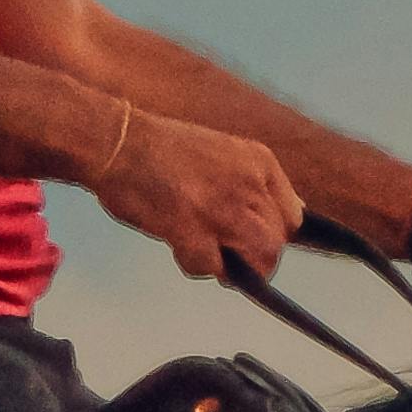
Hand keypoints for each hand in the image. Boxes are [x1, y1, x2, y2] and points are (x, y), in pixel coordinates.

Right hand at [82, 104, 302, 285]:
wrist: (119, 142)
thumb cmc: (162, 150)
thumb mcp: (225, 154)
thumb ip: (252, 185)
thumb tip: (278, 218)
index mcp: (260, 161)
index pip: (292, 217)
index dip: (274, 236)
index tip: (253, 242)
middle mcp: (250, 184)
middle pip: (276, 243)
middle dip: (255, 260)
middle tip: (228, 260)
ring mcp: (223, 208)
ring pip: (258, 258)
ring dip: (235, 269)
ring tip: (210, 259)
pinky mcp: (193, 228)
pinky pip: (211, 267)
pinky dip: (196, 265)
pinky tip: (179, 247)